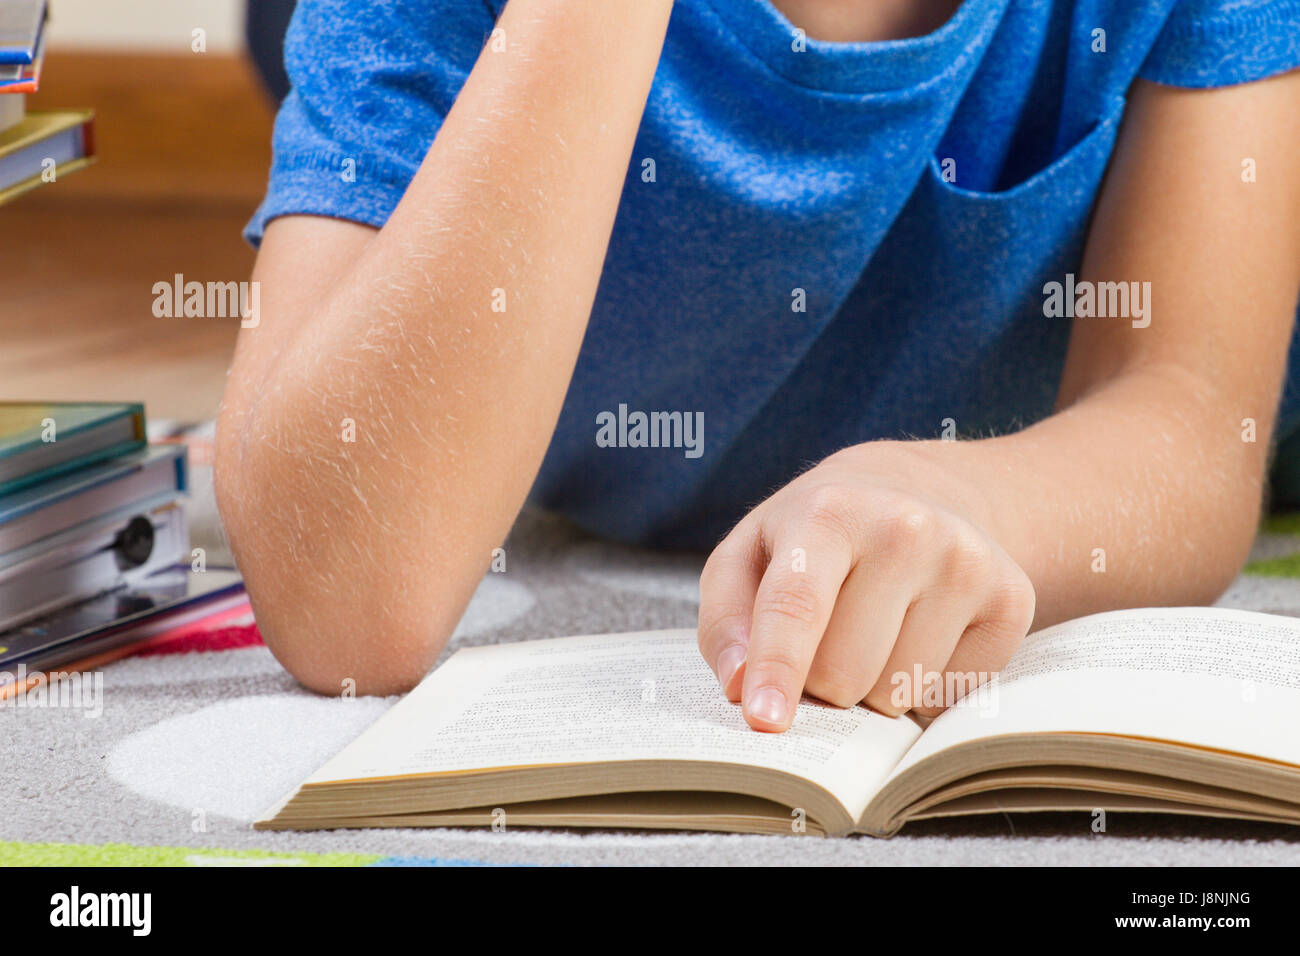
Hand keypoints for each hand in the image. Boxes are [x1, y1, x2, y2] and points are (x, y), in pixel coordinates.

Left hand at [697, 442, 1035, 730]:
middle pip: (843, 673)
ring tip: (876, 629)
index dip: (777, 668)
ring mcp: (966, 562)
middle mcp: (905, 529)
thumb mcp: (749, 555)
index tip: (764, 721)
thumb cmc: (815, 539)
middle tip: (828, 636)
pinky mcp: (1011, 598)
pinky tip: (920, 635)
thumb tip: (740, 686)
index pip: (797, 604)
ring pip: (896, 694)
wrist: (921, 493)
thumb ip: (727, 621)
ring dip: (873, 686)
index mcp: (828, 512)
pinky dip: (924, 688)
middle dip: (822, 681)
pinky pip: (949, 698)